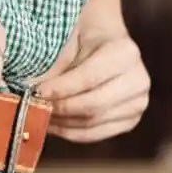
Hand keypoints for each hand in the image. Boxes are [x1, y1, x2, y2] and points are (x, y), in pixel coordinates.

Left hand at [34, 28, 148, 142]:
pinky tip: (52, 124)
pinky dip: (70, 132)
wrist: (105, 44)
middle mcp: (138, 80)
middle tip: (34, 106)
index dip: (60, 88)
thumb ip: (55, 62)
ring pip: (92, 123)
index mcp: (125, 53)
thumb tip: (32, 87)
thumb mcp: (69, 38)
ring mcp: (138, 103)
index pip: (89, 78)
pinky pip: (95, 134)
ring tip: (38, 116)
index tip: (35, 91)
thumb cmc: (83, 38)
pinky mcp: (130, 121)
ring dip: (61, 123)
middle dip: (59, 108)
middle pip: (92, 105)